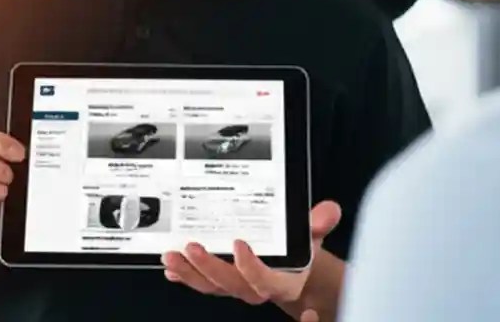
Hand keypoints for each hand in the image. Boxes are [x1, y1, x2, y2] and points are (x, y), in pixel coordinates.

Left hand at [162, 201, 341, 320]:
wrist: (291, 266)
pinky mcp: (219, 282)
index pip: (265, 280)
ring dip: (189, 272)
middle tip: (192, 246)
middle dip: (208, 267)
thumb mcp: (312, 235)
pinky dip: (184, 276)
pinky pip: (200, 283)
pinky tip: (170, 267)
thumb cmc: (299, 250)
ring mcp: (235, 286)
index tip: (239, 244)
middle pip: (229, 284)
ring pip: (210, 285)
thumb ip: (319, 223)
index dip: (251, 267)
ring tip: (171, 256)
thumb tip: (328, 211)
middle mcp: (255, 288)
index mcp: (281, 281)